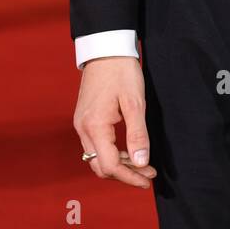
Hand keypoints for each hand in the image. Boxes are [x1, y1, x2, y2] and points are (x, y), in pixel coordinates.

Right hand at [74, 57, 156, 188]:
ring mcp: (81, 124)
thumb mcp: (135, 103)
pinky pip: (96, 146)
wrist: (106, 49)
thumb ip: (138, 134)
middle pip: (101, 166)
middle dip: (125, 175)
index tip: (148, 179)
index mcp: (94, 126)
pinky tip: (129, 151)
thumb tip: (141, 163)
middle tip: (148, 175)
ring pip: (97, 158)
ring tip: (143, 165)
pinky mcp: (85, 119)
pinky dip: (113, 153)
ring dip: (120, 165)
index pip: (110, 166)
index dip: (130, 177)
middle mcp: (83, 129)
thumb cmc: (122, 72)